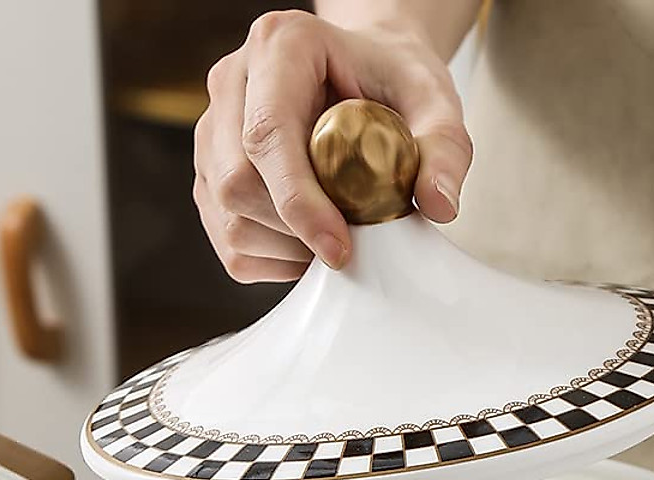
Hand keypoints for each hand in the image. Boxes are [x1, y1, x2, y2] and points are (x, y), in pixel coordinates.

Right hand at [194, 10, 471, 282]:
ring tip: (333, 239)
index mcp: (280, 46)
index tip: (340, 249)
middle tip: (348, 244)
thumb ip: (444, 150)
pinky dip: (269, 259)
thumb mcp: (436, 103)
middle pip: (236, 181)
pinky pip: (227, 238)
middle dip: (293, 231)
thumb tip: (439, 206)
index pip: (268, 134)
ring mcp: (212, 127)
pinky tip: (307, 244)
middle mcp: (232, 80)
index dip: (299, 202)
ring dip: (282, 248)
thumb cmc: (395, 83)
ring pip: (226, 214)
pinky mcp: (209, 170)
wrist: (366, 74)